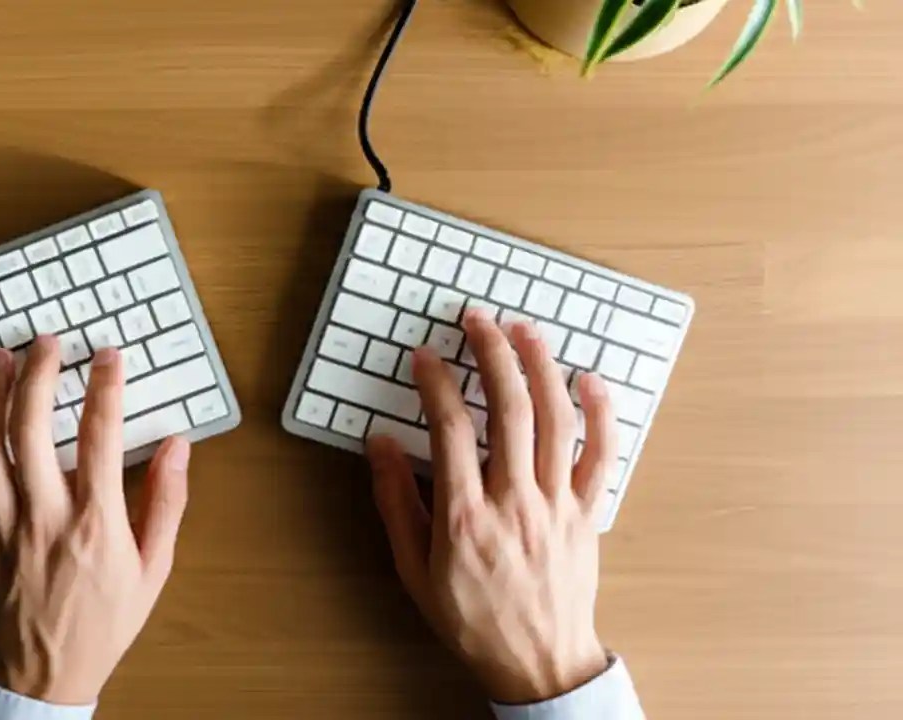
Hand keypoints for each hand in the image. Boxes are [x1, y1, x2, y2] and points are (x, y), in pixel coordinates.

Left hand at [0, 336, 189, 704]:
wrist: (42, 674)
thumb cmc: (103, 622)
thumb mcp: (154, 568)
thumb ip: (167, 502)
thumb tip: (179, 446)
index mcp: (95, 524)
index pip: (99, 437)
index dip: (104, 387)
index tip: (108, 356)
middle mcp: (44, 518)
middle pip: (31, 429)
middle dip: (37, 375)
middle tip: (46, 343)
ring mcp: (2, 525)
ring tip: (0, 358)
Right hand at [368, 310, 614, 703]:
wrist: (537, 662)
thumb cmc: (473, 619)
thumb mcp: (414, 568)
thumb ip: (396, 502)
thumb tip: (381, 446)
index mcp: (465, 518)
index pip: (449, 430)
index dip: (435, 384)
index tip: (425, 357)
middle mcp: (514, 502)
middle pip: (507, 410)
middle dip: (491, 354)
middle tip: (477, 320)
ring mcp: (556, 504)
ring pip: (554, 420)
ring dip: (540, 367)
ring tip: (525, 331)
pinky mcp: (586, 512)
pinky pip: (601, 453)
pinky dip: (599, 412)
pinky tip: (587, 379)